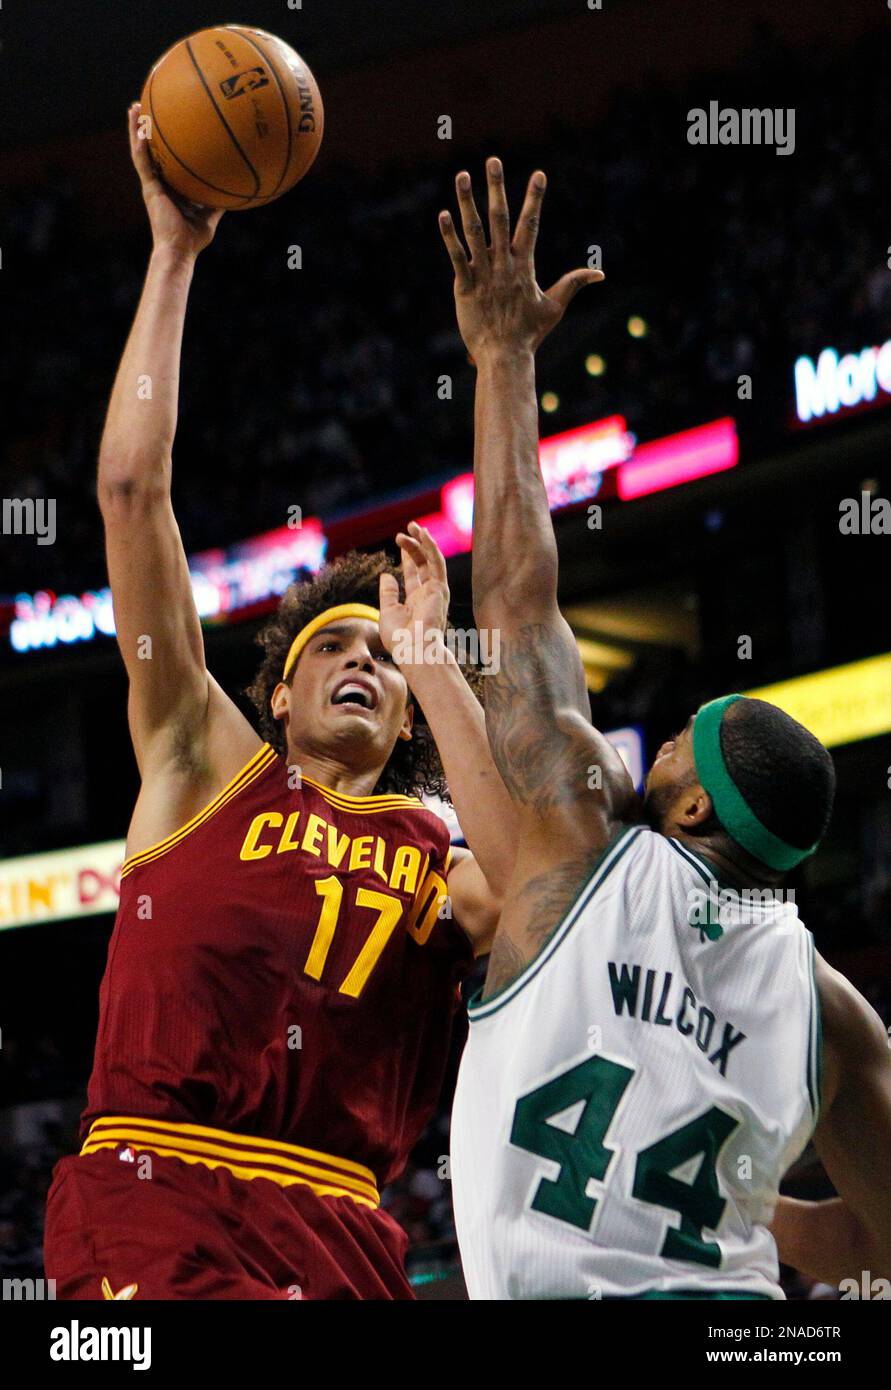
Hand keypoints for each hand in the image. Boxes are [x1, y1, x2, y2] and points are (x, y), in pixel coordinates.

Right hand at [129, 102, 223, 258]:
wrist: (179, 251)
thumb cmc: (193, 239)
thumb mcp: (210, 216)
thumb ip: (217, 202)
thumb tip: (233, 190)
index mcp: (169, 187)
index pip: (164, 159)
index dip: (163, 142)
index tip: (166, 123)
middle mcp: (158, 183)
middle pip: (150, 150)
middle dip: (146, 128)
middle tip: (144, 106)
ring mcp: (152, 185)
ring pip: (141, 151)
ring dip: (136, 129)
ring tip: (134, 107)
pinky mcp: (150, 189)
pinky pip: (143, 163)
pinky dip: (140, 147)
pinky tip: (139, 130)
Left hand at [379, 521, 449, 667]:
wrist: (414, 649)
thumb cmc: (400, 638)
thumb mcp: (388, 611)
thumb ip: (388, 593)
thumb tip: (387, 575)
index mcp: (416, 600)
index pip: (413, 572)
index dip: (408, 555)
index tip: (401, 540)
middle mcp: (428, 593)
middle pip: (423, 563)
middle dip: (415, 545)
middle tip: (406, 530)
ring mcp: (436, 591)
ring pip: (431, 560)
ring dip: (423, 542)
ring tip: (412, 526)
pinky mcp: (440, 589)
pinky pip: (437, 563)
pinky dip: (431, 548)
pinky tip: (423, 535)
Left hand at [438, 157, 602, 361]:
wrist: (504, 356)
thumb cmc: (529, 334)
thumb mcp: (555, 307)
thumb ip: (574, 284)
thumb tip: (600, 273)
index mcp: (524, 266)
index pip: (531, 225)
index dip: (535, 199)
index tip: (539, 174)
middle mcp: (503, 264)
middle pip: (500, 218)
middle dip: (497, 187)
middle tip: (493, 160)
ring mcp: (483, 274)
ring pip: (474, 231)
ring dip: (467, 202)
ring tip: (462, 175)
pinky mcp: (464, 286)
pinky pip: (456, 257)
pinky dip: (450, 237)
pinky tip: (443, 215)